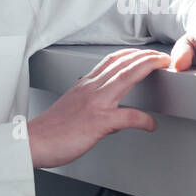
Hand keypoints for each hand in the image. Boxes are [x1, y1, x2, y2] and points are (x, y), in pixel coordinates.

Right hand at [26, 49, 170, 168]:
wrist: (33, 142)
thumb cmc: (50, 131)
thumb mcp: (72, 109)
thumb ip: (92, 105)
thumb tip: (113, 114)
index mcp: (84, 85)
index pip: (111, 61)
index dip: (131, 54)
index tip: (145, 53)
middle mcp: (90, 88)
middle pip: (123, 63)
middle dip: (146, 55)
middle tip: (162, 56)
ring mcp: (95, 102)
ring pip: (126, 76)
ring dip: (148, 67)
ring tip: (163, 66)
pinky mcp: (98, 121)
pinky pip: (129, 116)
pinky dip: (144, 119)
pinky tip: (151, 124)